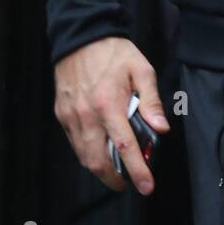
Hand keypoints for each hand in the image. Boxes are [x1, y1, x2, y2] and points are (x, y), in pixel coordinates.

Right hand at [53, 36, 170, 194]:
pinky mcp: (62, 115)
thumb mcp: (141, 70)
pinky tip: (101, 150)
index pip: (125, 147)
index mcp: (109, 104)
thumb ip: (151, 101)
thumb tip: (161, 128)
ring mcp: (71, 117)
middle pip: (99, 161)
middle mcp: (87, 115)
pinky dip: (88, 154)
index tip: (147, 187)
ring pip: (84, 157)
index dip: (137, 171)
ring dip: (101, 169)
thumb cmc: (113, 53)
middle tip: (131, 181)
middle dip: (116, 179)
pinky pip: (75, 144)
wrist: (81, 37)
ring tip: (118, 170)